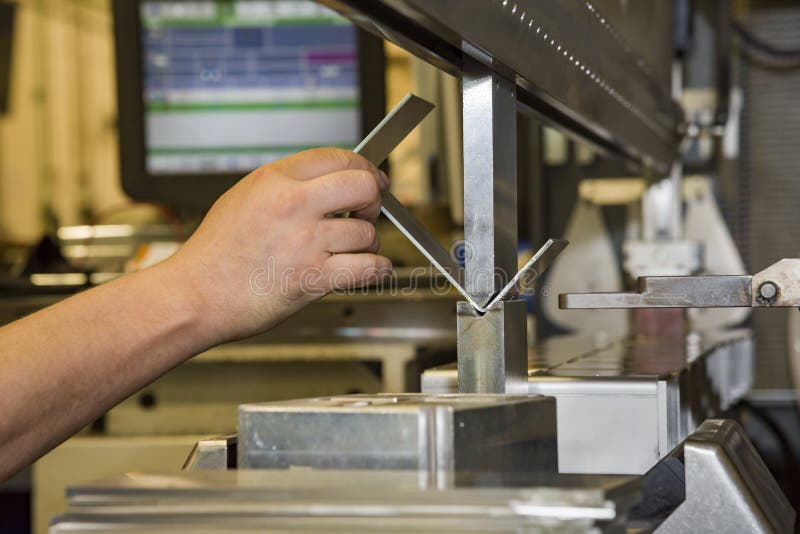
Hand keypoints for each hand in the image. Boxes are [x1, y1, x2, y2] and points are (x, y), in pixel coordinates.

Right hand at [167, 148, 392, 343]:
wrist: (195, 295)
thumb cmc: (215, 254)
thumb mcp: (244, 198)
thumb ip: (285, 185)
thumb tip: (325, 181)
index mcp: (274, 180)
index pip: (337, 157)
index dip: (364, 168)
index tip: (372, 178)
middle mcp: (291, 205)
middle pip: (362, 185)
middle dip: (373, 199)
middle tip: (366, 212)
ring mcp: (304, 241)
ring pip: (367, 232)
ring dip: (368, 243)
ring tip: (351, 250)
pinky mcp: (312, 277)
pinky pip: (368, 267)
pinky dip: (376, 270)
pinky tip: (368, 269)